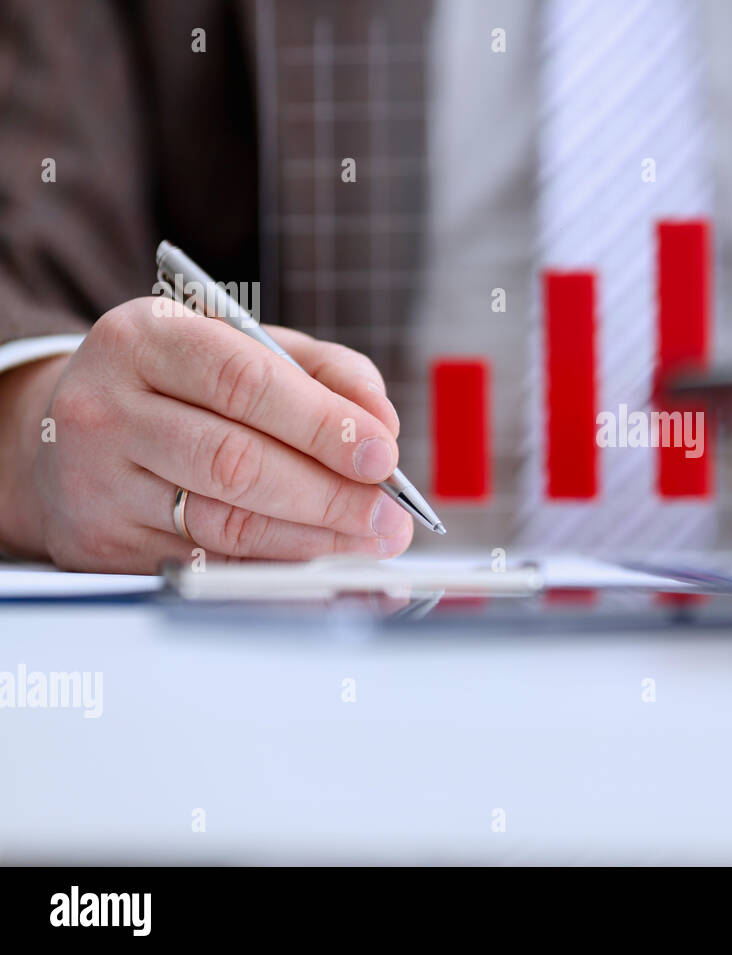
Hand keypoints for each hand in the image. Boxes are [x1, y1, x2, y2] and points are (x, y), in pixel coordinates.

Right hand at [0, 297, 413, 570]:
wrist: (65, 433)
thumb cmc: (180, 385)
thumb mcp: (244, 347)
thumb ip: (324, 371)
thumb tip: (382, 420)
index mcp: (145, 337)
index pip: (244, 383)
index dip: (323, 424)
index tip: (384, 454)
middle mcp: (107, 407)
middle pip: (235, 461)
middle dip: (330, 494)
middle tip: (390, 513)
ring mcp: (97, 481)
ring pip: (222, 522)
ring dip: (314, 538)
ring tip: (372, 538)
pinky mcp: (101, 543)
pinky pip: (207, 562)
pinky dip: (275, 564)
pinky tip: (321, 558)